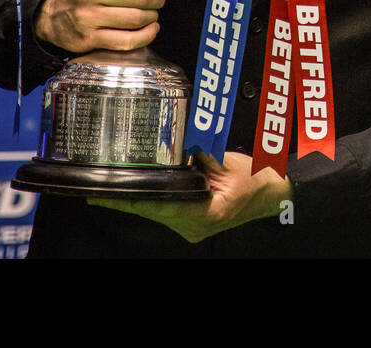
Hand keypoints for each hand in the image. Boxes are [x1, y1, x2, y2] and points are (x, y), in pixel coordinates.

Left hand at [90, 151, 291, 242]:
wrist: (274, 193)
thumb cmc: (258, 178)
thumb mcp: (228, 161)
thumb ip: (200, 153)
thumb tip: (177, 142)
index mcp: (207, 211)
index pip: (161, 206)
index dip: (132, 201)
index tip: (106, 197)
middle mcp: (197, 225)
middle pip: (153, 212)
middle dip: (126, 201)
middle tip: (96, 193)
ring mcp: (194, 228)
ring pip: (157, 214)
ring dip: (138, 202)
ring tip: (110, 192)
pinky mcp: (193, 223)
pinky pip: (166, 213)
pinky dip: (152, 202)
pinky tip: (139, 193)